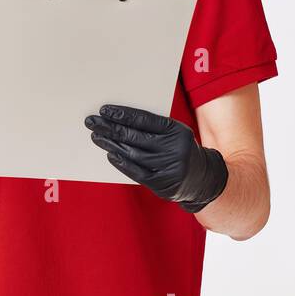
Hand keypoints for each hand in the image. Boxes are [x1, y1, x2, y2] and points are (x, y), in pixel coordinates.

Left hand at [84, 103, 228, 212]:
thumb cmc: (181, 150)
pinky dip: (121, 163)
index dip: (123, 114)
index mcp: (177, 131)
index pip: (145, 120)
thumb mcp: (175, 134)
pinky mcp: (163, 185)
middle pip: (135, 136)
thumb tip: (119, 119)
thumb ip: (153, 127)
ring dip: (111, 144)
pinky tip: (109, 154)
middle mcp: (174, 149)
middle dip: (110, 128)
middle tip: (92, 122)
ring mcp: (169, 168)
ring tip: (96, 136)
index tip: (105, 110)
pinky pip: (137, 172)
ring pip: (133, 154)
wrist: (203, 179)